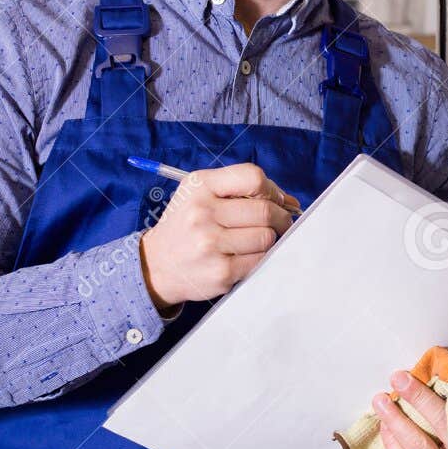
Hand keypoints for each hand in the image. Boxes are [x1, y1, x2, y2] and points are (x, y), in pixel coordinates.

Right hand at [138, 163, 299, 308]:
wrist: (156, 264)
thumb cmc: (187, 224)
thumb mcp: (202, 194)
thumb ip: (244, 189)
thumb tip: (290, 202)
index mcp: (200, 185)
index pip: (253, 177)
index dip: (272, 189)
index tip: (274, 199)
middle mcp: (202, 212)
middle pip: (265, 210)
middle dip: (280, 217)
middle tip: (278, 223)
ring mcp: (210, 244)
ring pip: (267, 237)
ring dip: (269, 239)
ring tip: (254, 239)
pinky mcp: (220, 271)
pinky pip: (260, 260)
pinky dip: (259, 257)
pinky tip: (245, 254)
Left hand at [373, 372, 447, 448]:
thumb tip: (429, 368)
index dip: (434, 392)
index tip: (414, 374)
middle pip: (439, 424)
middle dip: (416, 399)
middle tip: (397, 380)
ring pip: (417, 447)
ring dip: (395, 421)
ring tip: (381, 402)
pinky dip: (391, 444)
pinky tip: (384, 427)